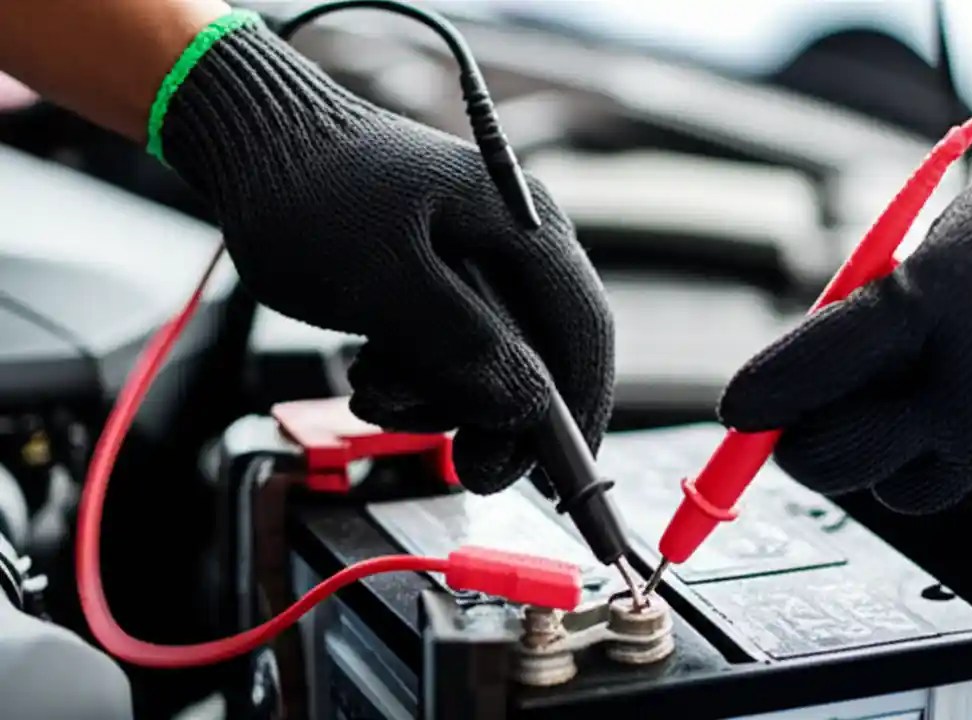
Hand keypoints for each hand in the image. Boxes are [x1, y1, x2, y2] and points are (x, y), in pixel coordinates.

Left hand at [159, 21, 612, 492]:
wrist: (249, 137)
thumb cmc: (307, 194)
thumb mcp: (381, 279)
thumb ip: (461, 343)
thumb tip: (529, 404)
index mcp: (522, 226)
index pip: (585, 330)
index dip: (584, 411)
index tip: (567, 480)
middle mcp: (514, 241)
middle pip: (541, 357)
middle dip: (495, 416)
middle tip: (462, 467)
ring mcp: (478, 259)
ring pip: (491, 363)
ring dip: (438, 398)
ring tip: (374, 388)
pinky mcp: (441, 275)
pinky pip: (451, 348)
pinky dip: (415, 377)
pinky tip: (370, 370)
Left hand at [719, 82, 971, 513]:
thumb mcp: (939, 245)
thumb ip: (873, 316)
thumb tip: (813, 374)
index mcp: (922, 311)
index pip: (801, 375)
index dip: (758, 399)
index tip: (739, 411)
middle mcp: (964, 394)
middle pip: (834, 461)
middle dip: (805, 448)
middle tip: (799, 428)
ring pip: (900, 491)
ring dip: (889, 457)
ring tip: (923, 397)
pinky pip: (967, 491)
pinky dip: (958, 462)